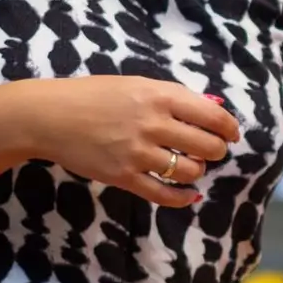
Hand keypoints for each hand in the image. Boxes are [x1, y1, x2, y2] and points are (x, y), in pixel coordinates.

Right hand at [26, 76, 240, 207]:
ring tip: (192, 166)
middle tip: (212, 151)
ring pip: (189, 171)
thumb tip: (214, 110)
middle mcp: (154, 124)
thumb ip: (175, 97)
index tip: (232, 134)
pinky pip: (163, 194)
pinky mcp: (124, 177)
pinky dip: (182, 198)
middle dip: (216, 151)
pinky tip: (189, 196)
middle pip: (207, 146)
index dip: (229, 128)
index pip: (213, 117)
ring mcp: (138, 153)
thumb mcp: (137, 85)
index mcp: (160, 96)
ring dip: (197, 171)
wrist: (51, 116)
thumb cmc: (95, 95)